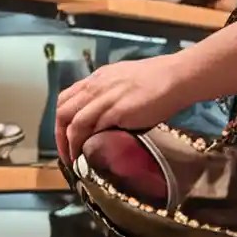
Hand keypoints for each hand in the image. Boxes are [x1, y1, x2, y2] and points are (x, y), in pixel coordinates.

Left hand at [54, 54, 192, 167]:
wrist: (176, 76)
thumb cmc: (156, 79)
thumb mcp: (122, 80)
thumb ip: (108, 94)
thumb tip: (101, 113)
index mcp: (95, 80)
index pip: (65, 100)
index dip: (60, 122)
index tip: (64, 139)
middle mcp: (95, 87)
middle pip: (63, 113)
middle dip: (60, 137)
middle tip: (67, 155)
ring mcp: (105, 99)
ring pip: (74, 123)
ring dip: (71, 144)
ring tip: (75, 160)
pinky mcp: (117, 111)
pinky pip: (94, 128)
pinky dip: (88, 143)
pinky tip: (90, 154)